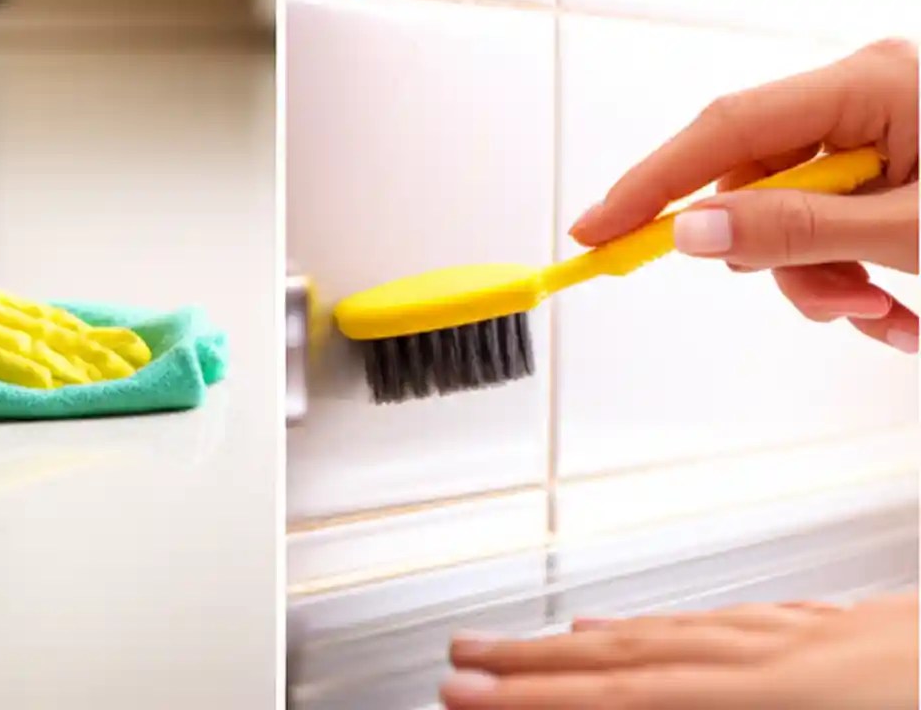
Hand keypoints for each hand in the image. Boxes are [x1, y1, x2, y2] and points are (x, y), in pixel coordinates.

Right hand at [442, 594, 918, 709]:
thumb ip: (748, 699)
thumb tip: (653, 692)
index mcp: (793, 697)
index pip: (631, 696)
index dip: (536, 697)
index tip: (467, 692)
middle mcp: (795, 660)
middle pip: (638, 655)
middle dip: (538, 661)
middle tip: (467, 657)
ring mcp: (826, 638)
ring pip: (684, 634)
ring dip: (596, 641)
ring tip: (539, 644)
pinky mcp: (858, 631)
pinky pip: (742, 625)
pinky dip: (678, 631)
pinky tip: (661, 628)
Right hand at [570, 38, 918, 352]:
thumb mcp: (908, 230)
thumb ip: (798, 228)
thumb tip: (694, 230)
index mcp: (869, 83)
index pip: (727, 130)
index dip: (652, 184)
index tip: (598, 231)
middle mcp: (863, 95)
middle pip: (757, 184)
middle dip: (782, 259)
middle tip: (839, 303)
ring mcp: (876, 129)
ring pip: (786, 215)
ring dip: (822, 279)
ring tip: (887, 310)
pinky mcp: (887, 163)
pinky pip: (822, 222)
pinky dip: (847, 273)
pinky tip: (898, 303)